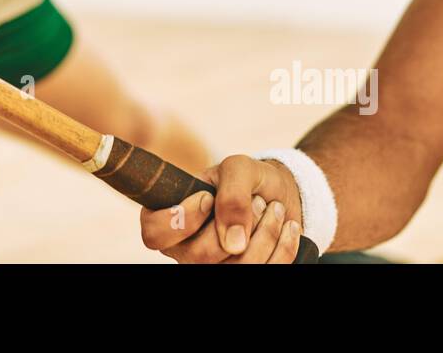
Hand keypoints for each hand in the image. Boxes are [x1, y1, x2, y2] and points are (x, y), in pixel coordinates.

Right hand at [139, 155, 304, 262]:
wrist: (278, 195)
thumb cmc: (248, 179)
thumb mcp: (239, 168)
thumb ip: (231, 195)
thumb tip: (233, 242)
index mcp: (170, 219)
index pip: (155, 233)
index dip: (181, 220)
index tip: (208, 199)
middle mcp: (186, 249)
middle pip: (199, 256)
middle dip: (237, 224)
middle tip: (255, 200)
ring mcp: (214, 266)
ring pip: (236, 269)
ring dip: (265, 235)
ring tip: (273, 210)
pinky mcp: (243, 273)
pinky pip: (265, 271)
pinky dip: (283, 247)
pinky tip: (287, 227)